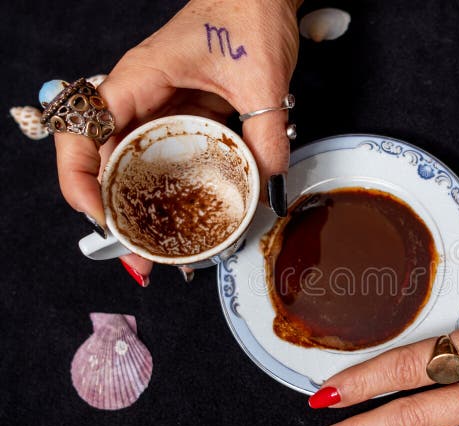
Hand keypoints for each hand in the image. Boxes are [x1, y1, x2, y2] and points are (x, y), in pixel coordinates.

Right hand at [54, 0, 300, 283]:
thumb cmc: (247, 16)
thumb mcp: (262, 81)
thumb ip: (266, 136)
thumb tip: (266, 184)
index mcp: (139, 80)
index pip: (81, 132)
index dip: (80, 181)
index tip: (102, 219)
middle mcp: (140, 97)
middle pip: (104, 162)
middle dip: (115, 214)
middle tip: (141, 257)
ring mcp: (160, 107)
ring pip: (135, 166)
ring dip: (144, 209)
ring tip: (163, 248)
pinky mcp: (182, 115)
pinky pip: (167, 158)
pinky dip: (173, 190)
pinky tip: (190, 216)